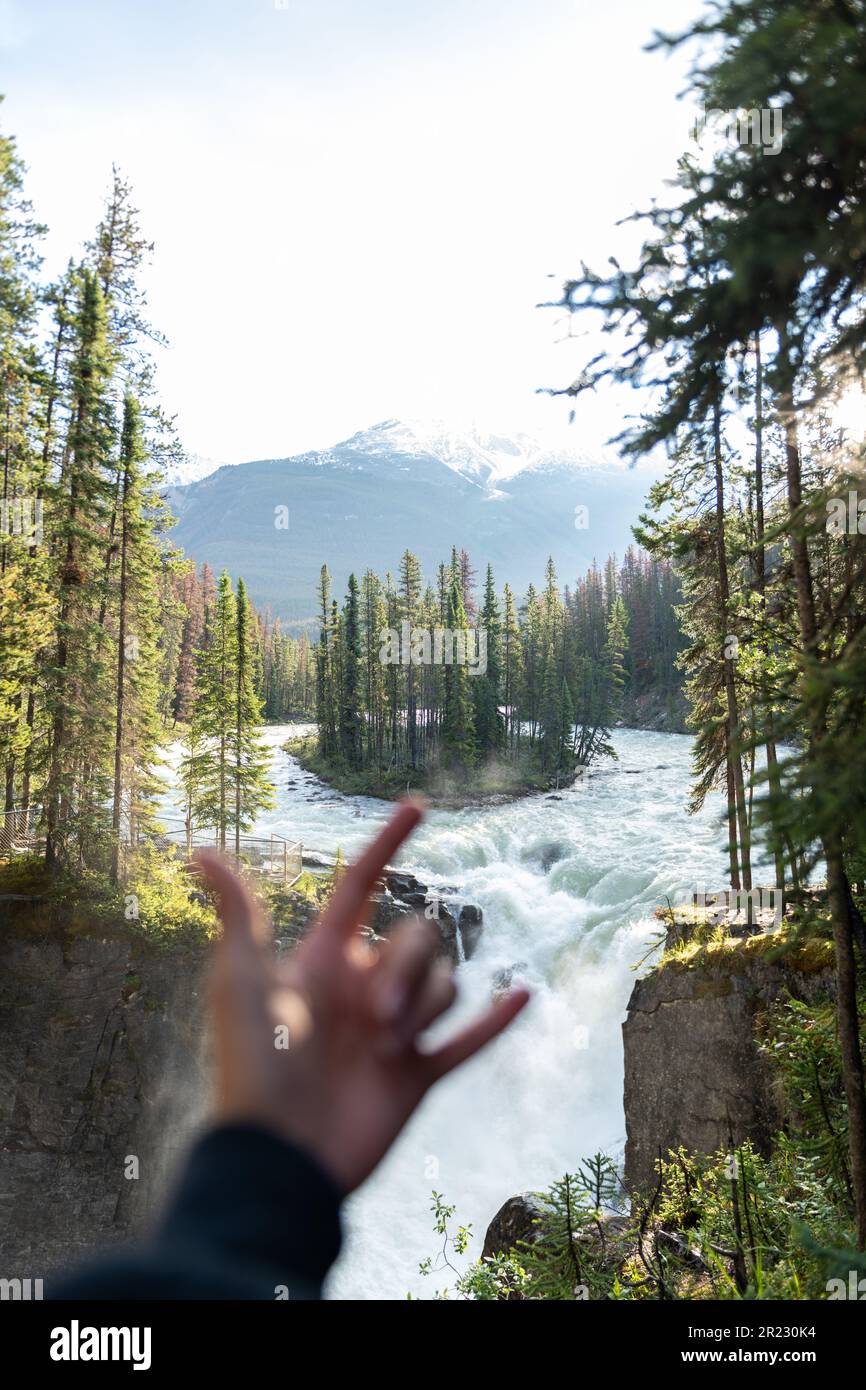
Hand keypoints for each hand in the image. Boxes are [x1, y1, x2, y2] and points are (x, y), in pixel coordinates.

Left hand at [195, 799, 528, 1192]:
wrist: (280, 1157)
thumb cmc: (252, 1067)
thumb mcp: (240, 982)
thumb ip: (237, 914)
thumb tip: (203, 851)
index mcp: (325, 960)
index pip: (363, 885)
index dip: (387, 843)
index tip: (416, 806)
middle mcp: (364, 987)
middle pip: (417, 938)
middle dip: (409, 968)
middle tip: (376, 1019)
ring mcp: (394, 1031)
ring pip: (445, 984)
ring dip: (425, 1008)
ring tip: (388, 1051)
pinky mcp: (417, 1075)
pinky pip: (468, 1040)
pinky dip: (496, 1020)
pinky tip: (523, 996)